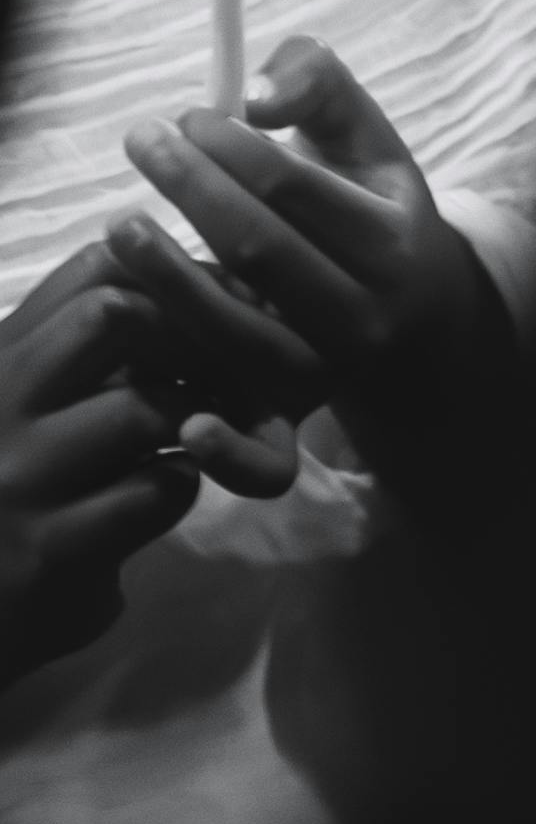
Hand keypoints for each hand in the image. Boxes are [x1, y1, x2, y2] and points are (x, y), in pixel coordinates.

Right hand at [1, 253, 222, 687]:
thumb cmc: (12, 500)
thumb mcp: (29, 409)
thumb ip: (84, 358)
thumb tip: (203, 294)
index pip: (91, 269)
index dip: (174, 272)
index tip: (218, 301)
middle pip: (113, 315)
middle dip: (190, 336)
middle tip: (226, 369)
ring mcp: (15, 481)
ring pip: (142, 408)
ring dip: (193, 421)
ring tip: (192, 439)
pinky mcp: (44, 554)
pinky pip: (153, 492)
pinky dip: (178, 488)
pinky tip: (157, 499)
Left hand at [119, 39, 511, 493]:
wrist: (423, 322)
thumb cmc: (374, 211)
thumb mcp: (369, 140)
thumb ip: (321, 85)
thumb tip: (253, 93)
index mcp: (390, 239)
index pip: (295, 189)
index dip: (232, 148)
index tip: (187, 116)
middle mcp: (365, 315)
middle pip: (261, 251)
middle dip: (191, 189)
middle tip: (141, 142)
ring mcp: (330, 375)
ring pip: (242, 338)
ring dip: (172, 282)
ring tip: (119, 227)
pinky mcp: (296, 423)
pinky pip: (264, 458)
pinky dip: (224, 450)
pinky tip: (181, 418)